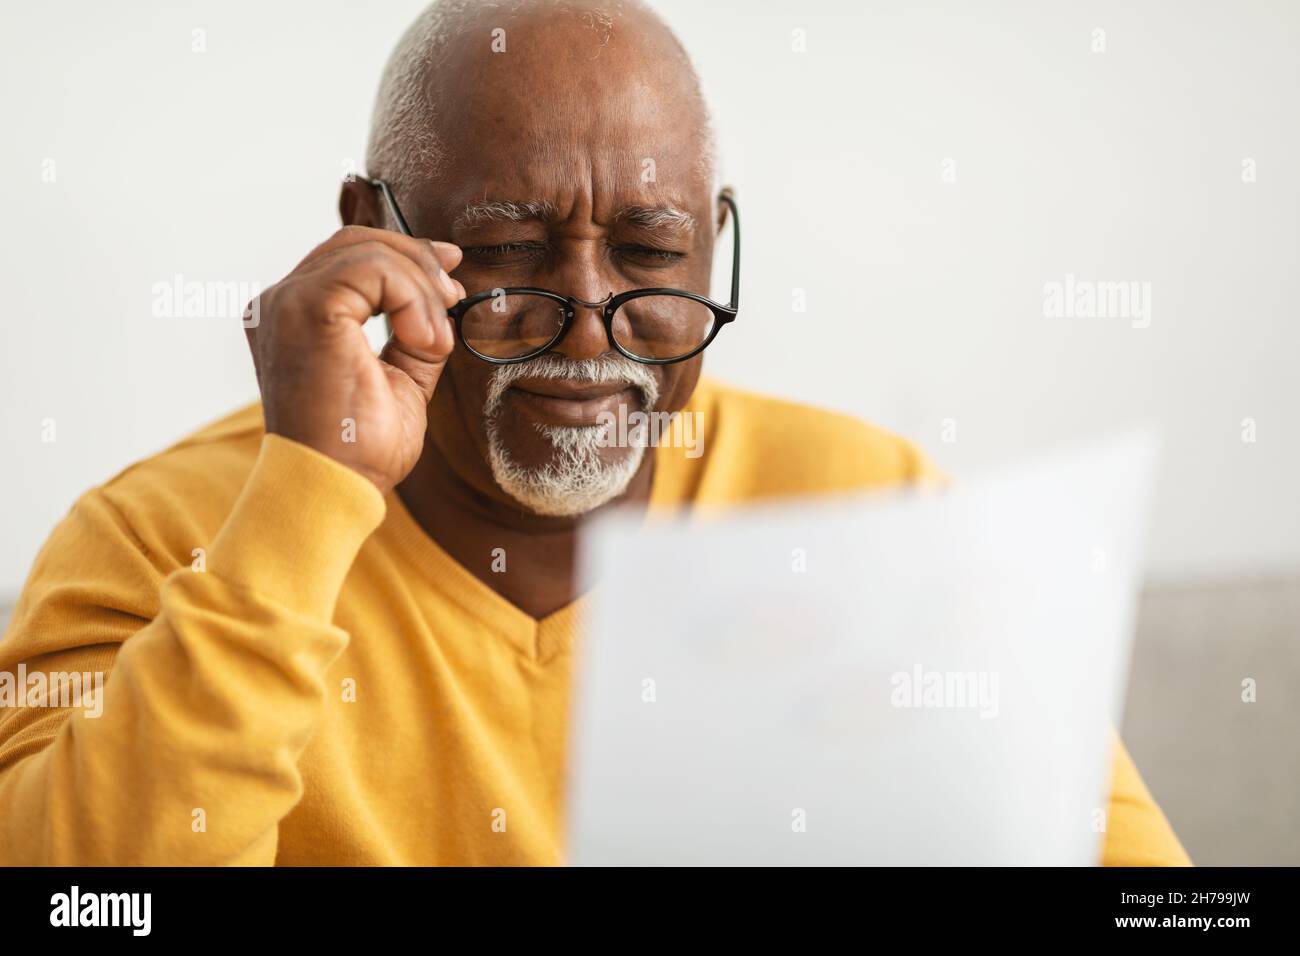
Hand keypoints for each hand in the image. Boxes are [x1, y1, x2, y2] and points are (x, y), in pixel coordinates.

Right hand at [244, 225, 464, 494]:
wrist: (334, 486)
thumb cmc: (359, 449)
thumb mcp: (400, 377)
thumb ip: (412, 335)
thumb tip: (442, 300)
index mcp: (294, 317)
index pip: (348, 257)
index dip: (404, 255)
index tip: (450, 276)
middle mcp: (280, 303)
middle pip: (356, 242)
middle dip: (418, 259)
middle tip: (454, 292)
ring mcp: (287, 302)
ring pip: (369, 253)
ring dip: (420, 289)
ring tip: (434, 342)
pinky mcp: (307, 308)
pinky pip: (374, 270)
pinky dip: (412, 299)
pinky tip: (423, 341)